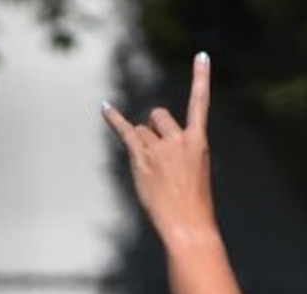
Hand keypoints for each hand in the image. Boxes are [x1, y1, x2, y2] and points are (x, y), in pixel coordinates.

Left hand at [102, 53, 216, 243]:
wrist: (187, 224)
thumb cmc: (192, 205)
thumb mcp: (195, 174)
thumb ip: (177, 152)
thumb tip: (147, 138)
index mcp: (199, 142)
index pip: (200, 103)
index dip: (201, 77)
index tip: (202, 56)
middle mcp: (179, 138)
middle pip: (158, 116)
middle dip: (153, 129)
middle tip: (158, 157)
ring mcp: (159, 148)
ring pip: (141, 130)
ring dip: (141, 146)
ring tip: (152, 174)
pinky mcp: (141, 157)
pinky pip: (125, 131)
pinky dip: (113, 118)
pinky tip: (105, 106)